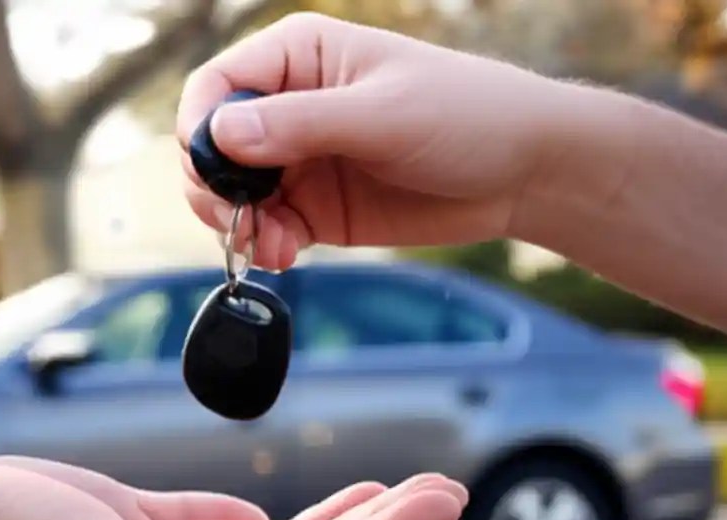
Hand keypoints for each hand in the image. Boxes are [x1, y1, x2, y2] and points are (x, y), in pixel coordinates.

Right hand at [177, 12, 593, 269]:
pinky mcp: (315, 206)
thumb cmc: (466, 116)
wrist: (525, 172)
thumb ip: (299, 124)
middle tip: (237, 221)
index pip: (215, 88)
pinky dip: (264, 245)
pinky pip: (267, 227)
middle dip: (214, 188)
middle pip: (211, 147)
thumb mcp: (382, 115)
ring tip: (272, 246)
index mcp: (297, 57)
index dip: (200, 130)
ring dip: (239, 225)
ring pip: (233, 195)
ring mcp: (300, 158)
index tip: (216, 174)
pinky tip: (284, 255)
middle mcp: (289, 105)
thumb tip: (220, 135)